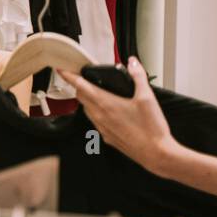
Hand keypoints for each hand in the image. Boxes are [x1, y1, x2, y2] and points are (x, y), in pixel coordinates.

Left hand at [58, 57, 180, 175]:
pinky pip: (95, 121)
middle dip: (79, 86)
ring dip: (87, 99)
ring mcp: (101, 128)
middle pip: (81, 97)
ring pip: (86, 109)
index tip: (60, 69)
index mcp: (105, 103)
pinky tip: (108, 111)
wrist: (156, 154)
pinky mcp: (107, 137)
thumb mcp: (147, 97)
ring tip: (95, 92)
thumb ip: (138, 76)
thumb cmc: (151, 128)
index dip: (68, 76)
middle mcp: (98, 116)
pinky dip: (95, 112)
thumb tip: (132, 62)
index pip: (80, 86)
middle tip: (82, 78)